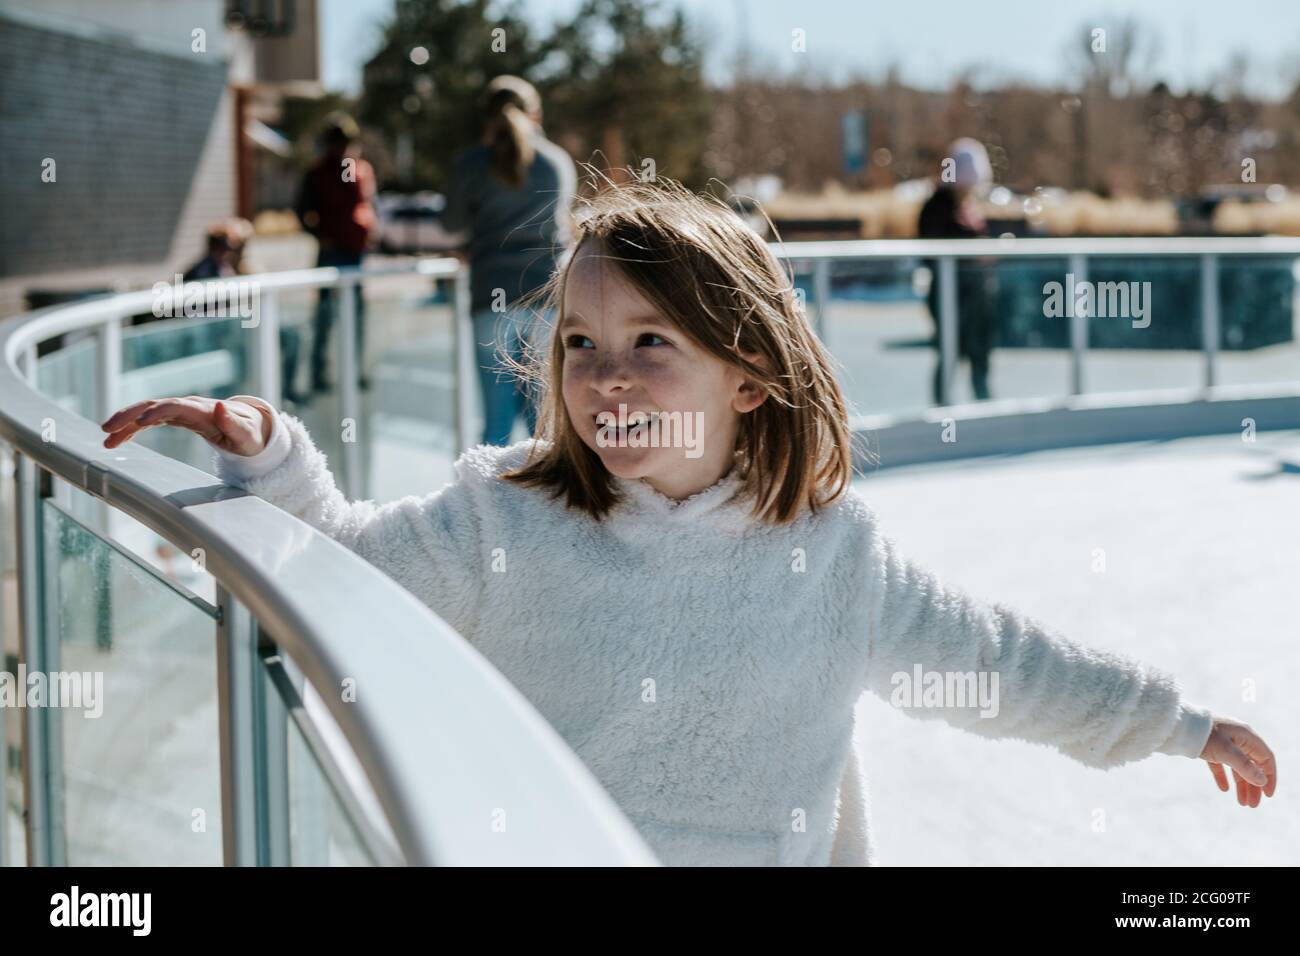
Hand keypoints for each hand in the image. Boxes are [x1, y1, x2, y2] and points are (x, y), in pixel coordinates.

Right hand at [100, 394, 273, 457]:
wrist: (251, 428)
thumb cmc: (250, 433)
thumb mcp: (247, 433)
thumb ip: (234, 422)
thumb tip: (220, 405)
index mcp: (203, 410)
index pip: (176, 407)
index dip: (159, 412)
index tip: (142, 422)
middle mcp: (188, 406)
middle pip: (154, 405)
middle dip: (130, 415)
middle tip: (109, 428)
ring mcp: (180, 411)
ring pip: (146, 412)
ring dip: (125, 422)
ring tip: (106, 437)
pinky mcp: (175, 418)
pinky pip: (148, 420)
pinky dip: (132, 428)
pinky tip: (116, 440)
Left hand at [1200, 717, 1275, 807]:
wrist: (1176, 724)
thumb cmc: (1205, 734)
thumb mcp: (1227, 752)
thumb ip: (1245, 766)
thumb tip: (1262, 781)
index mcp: (1247, 736)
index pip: (1266, 758)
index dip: (1270, 777)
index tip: (1267, 795)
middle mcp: (1238, 738)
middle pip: (1252, 765)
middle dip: (1254, 786)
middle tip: (1252, 805)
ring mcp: (1224, 742)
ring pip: (1237, 767)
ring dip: (1241, 785)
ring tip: (1242, 803)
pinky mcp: (1210, 747)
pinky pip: (1220, 764)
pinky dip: (1223, 776)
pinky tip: (1224, 789)